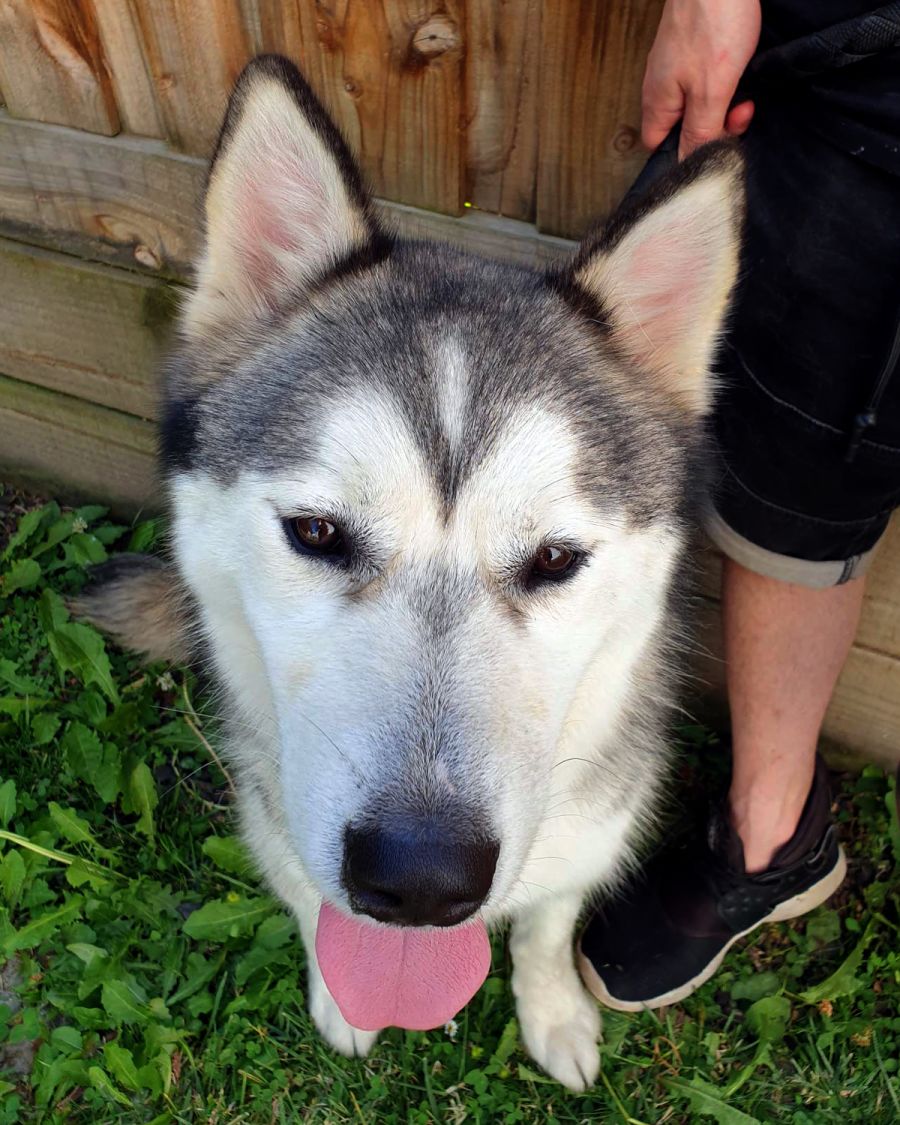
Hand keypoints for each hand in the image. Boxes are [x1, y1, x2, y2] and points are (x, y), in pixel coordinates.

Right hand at [642, 0, 760, 158]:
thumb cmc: (712, 24)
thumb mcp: (711, 91)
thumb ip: (700, 132)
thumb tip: (690, 166)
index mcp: (657, 102)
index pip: (659, 147)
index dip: (685, 154)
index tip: (715, 147)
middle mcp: (662, 87)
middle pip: (684, 127)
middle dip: (715, 128)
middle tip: (740, 113)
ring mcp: (677, 67)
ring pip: (700, 105)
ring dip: (726, 105)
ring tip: (745, 93)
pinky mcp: (694, 51)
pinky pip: (708, 82)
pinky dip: (727, 83)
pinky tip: (740, 73)